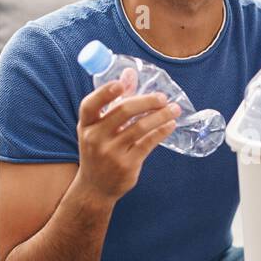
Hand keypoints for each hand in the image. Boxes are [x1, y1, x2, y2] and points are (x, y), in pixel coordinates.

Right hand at [74, 81, 178, 201]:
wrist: (95, 187)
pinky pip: (147, 143)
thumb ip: (114, 101)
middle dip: (147, 101)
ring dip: (160, 116)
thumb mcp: (98, 127)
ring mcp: (111, 153)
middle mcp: (95, 138)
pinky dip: (161, 131)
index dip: (105, 93)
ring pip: (140, 127)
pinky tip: (170, 125)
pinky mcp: (126, 165)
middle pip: (123, 112)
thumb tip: (129, 73)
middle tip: (163, 98)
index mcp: (86, 125)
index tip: (121, 84)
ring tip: (174, 109)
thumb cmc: (99, 151)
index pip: (90, 105)